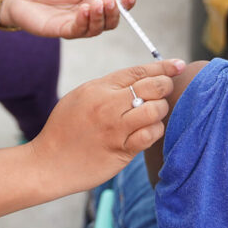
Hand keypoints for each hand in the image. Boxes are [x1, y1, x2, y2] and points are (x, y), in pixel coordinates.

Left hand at [0, 0, 136, 38]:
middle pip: (111, 20)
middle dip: (116, 12)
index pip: (115, 3)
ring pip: (98, 28)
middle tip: (112, 1)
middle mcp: (89, 14)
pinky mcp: (64, 31)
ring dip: (101, 17)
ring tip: (97, 3)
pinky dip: (85, 21)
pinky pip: (79, 30)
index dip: (125, 1)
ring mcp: (77, 24)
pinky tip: (84, 10)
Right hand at [28, 58, 183, 194]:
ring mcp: (115, 129)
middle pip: (152, 87)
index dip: (163, 67)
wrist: (48, 162)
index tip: (179, 65)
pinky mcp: (120, 151)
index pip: (138, 71)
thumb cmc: (64, 129)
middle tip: (165, 91)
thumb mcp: (80, 97)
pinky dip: (155, 131)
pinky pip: (150, 135)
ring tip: (153, 115)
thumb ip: (108, 87)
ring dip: (161, 111)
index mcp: (98, 88)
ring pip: (155, 110)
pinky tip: (148, 131)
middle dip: (166, 86)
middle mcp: (108, 105)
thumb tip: (139, 80)